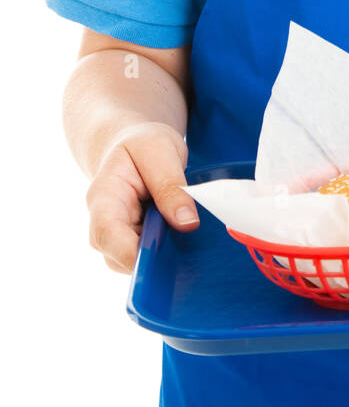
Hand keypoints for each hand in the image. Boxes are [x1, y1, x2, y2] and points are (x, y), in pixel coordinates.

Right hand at [86, 121, 198, 273]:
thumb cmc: (143, 144)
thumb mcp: (159, 151)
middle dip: (151, 256)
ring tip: (185, 233)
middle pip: (118, 256)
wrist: (135, 144)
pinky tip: (182, 238)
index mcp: (103, 196)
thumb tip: (187, 224)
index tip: (159, 254)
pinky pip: (147, 257)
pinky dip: (165, 253)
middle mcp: (104, 222)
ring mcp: (117, 236)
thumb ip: (170, 186)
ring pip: (134, 263)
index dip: (128, 252)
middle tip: (184, 243)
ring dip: (161, 255)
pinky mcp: (133, 242)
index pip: (105, 233)